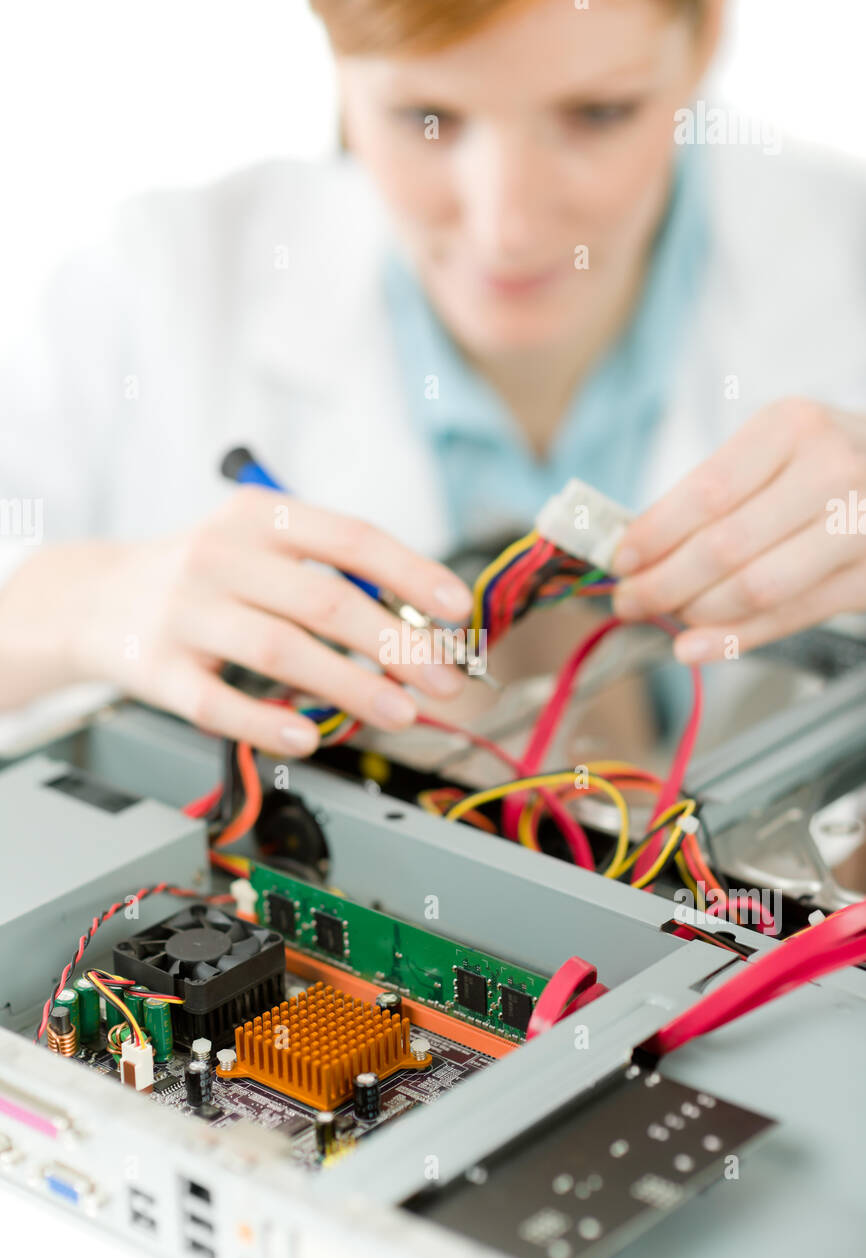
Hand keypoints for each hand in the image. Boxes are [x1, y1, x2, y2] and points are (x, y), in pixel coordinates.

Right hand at [0, 488, 472, 751]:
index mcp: (257, 517)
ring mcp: (185, 612)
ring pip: (281, 652)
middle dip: (396, 645)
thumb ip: (327, 572)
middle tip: (442, 680)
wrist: (94, 598)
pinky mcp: (157, 667)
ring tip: (399, 713)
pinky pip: (217, 702)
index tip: (458, 609)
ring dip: (350, 687)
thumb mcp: (256, 545)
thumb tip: (419, 624)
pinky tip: (308, 738)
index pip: (351, 537)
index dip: (412, 573)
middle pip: (325, 602)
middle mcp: (220, 556)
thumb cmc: (200, 576)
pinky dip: (266, 723)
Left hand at [610, 398, 865, 660]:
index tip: (620, 560)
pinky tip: (695, 647)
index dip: (654, 534)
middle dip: (662, 583)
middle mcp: (831, 472)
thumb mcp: (775, 448)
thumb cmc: (823, 463)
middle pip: (724, 546)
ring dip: (695, 612)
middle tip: (629, 600)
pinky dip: (733, 639)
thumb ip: (713, 494)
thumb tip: (636, 550)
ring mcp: (859, 527)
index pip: (707, 493)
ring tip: (665, 617)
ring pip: (755, 587)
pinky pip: (789, 617)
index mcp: (793, 426)